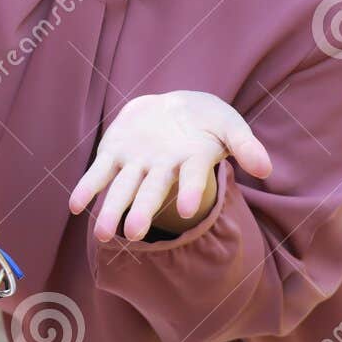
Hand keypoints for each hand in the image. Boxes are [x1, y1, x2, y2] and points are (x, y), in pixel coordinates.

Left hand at [69, 90, 272, 242]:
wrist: (175, 106)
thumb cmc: (206, 120)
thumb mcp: (229, 124)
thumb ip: (245, 144)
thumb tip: (266, 169)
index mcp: (191, 161)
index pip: (193, 178)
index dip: (190, 192)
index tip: (186, 210)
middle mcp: (163, 168)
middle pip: (153, 192)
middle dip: (144, 211)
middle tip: (135, 234)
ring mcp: (137, 162)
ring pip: (123, 189)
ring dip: (112, 210)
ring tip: (101, 235)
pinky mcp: (115, 152)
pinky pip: (99, 173)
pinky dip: (87, 188)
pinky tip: (75, 205)